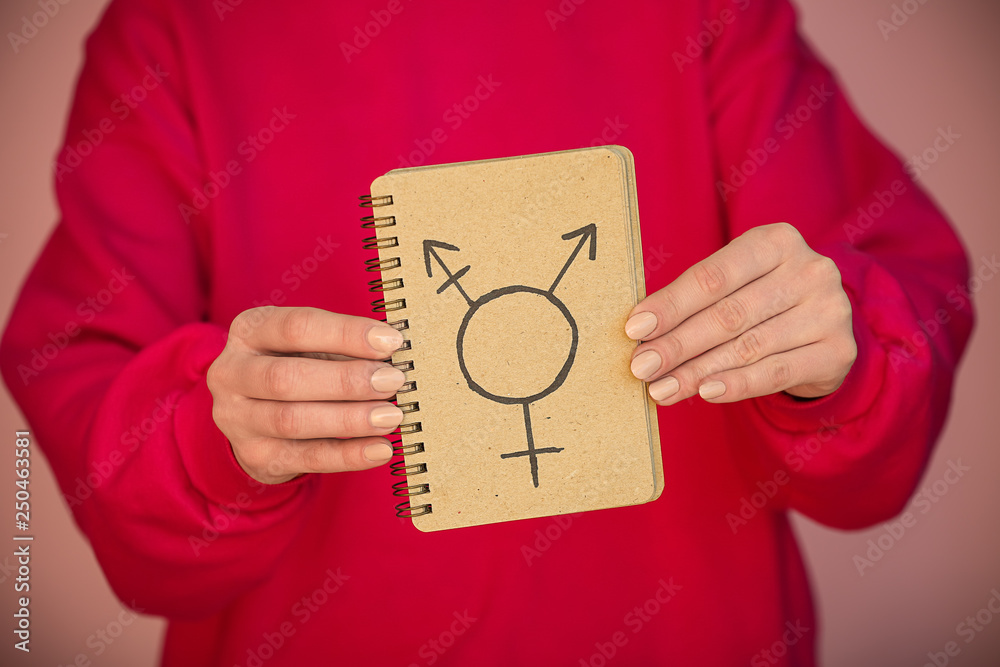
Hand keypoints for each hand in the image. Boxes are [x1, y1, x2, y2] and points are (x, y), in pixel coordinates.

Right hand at [207, 306, 406, 483]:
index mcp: (250, 331)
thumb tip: (394, 352)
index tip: (390, 342)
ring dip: (349, 419)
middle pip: (286, 378)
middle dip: (346, 381)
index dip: (346, 334)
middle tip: (393, 381)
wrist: (254, 415)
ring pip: (292, 421)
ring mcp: (237, 418)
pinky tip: (380, 449)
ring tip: (391, 415)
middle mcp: (232, 373)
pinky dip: (347, 455)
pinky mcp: (255, 456)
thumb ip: (343, 347)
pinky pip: (306, 458)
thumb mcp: (309, 346)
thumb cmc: (295, 366)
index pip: (296, 327)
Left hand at [624, 223, 855, 404]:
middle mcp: (809, 269)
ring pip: (747, 347)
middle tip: (641, 367)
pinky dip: (736, 385)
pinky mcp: (838, 350)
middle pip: (728, 314)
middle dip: (677, 344)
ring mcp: (829, 310)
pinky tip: (705, 392)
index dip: (671, 305)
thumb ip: (696, 298)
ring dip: (697, 371)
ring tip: (661, 388)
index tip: (635, 329)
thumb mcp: (737, 284)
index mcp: (775, 241)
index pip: (713, 277)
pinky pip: (776, 372)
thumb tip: (641, 329)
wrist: (825, 327)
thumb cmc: (763, 300)